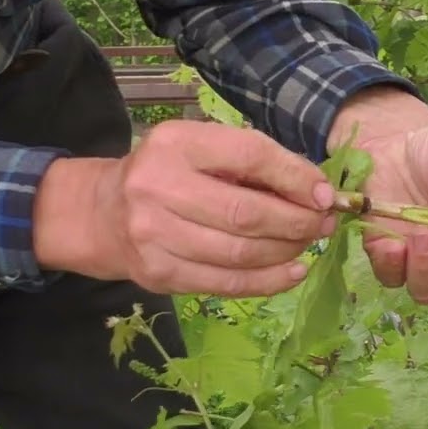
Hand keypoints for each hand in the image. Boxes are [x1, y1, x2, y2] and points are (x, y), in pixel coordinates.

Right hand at [33, 120, 335, 295]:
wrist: (101, 213)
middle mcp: (159, 187)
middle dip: (296, 222)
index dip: (295, 178)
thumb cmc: (167, 174)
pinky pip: (227, 284)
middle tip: (323, 224)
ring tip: (306, 244)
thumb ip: (253, 161)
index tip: (325, 195)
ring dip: (286, 252)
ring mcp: (155, 236)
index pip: (249, 156)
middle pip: (246, 213)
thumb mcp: (201, 148)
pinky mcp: (160, 274)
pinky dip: (268, 281)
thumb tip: (317, 191)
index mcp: (176, 144)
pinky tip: (292, 272)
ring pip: (240, 253)